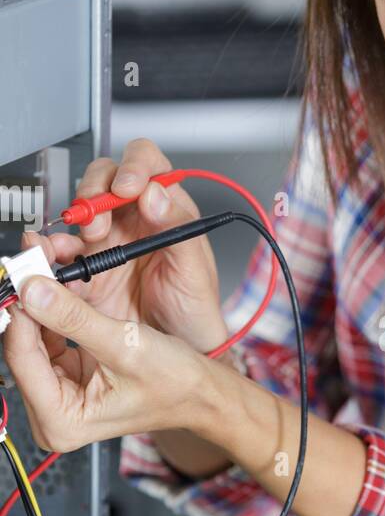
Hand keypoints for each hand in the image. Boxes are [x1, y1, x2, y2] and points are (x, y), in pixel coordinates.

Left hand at [3, 274, 215, 451]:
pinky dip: (52, 311)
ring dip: (38, 303)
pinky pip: (46, 339)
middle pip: (22, 348)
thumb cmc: (175, 384)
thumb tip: (33, 291)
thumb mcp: (124, 344)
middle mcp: (54, 414)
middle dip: (29, 303)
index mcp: (62, 421)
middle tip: (33, 263)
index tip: (24, 271)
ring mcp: (59, 396)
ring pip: (32, 340)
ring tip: (44, 269)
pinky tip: (57, 289)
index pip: (22, 357)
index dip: (22, 309)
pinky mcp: (67, 378)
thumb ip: (73, 317)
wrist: (201, 390)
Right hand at [38, 138, 227, 354]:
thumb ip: (177, 228)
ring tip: (82, 240)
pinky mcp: (87, 271)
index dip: (134, 165)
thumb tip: (154, 192)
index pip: (147, 164)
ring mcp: (107, 242)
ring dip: (75, 219)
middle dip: (96, 192)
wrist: (179, 351)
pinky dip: (55, 251)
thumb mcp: (196, 270)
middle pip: (104, 180)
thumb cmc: (196, 310)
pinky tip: (60, 258)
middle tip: (100, 219)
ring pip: (81, 211)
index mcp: (166, 209)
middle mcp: (133, 219)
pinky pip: (64, 252)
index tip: (128, 186)